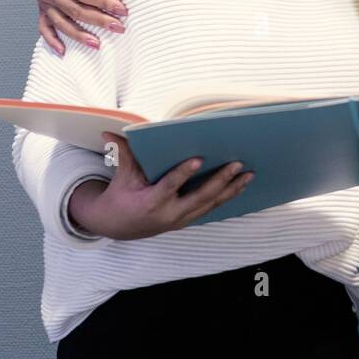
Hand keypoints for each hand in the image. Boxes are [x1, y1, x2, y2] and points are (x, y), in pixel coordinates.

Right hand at [36, 0, 127, 53]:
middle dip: (98, 20)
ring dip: (79, 35)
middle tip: (119, 27)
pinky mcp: (42, 6)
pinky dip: (52, 39)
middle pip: (74, 9)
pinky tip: (63, 51)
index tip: (122, 9)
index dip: (102, 1)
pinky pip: (44, 26)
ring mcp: (43, 0)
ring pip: (61, 22)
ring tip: (97, 45)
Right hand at [67, 132, 254, 239]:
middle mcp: (169, 214)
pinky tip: (241, 185)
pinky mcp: (187, 220)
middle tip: (237, 164)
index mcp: (150, 203)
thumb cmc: (120, 197)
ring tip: (249, 174)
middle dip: (220, 181)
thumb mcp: (122, 176)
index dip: (184, 174)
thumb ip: (123, 153)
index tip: (199, 159)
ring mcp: (180, 220)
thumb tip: (109, 131)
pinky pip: (210, 208)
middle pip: (200, 198)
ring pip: (210, 205)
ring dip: (231, 190)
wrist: (117, 227)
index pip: (170, 186)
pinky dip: (226, 197)